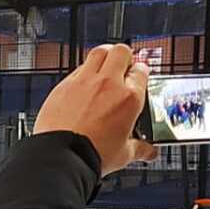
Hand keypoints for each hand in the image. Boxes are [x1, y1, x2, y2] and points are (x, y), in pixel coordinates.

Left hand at [33, 43, 156, 175]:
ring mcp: (84, 82)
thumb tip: (148, 151)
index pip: (141, 71)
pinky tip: (83, 84)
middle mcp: (107, 84)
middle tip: (124, 66)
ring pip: (98, 52)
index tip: (138, 76)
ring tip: (105, 65)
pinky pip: (77, 68)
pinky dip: (83, 72)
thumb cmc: (91, 154)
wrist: (61, 157)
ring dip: (104, 55)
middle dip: (125, 56)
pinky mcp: (63, 85)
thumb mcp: (124, 154)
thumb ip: (139, 148)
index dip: (141, 71)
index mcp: (128, 98)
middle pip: (121, 51)